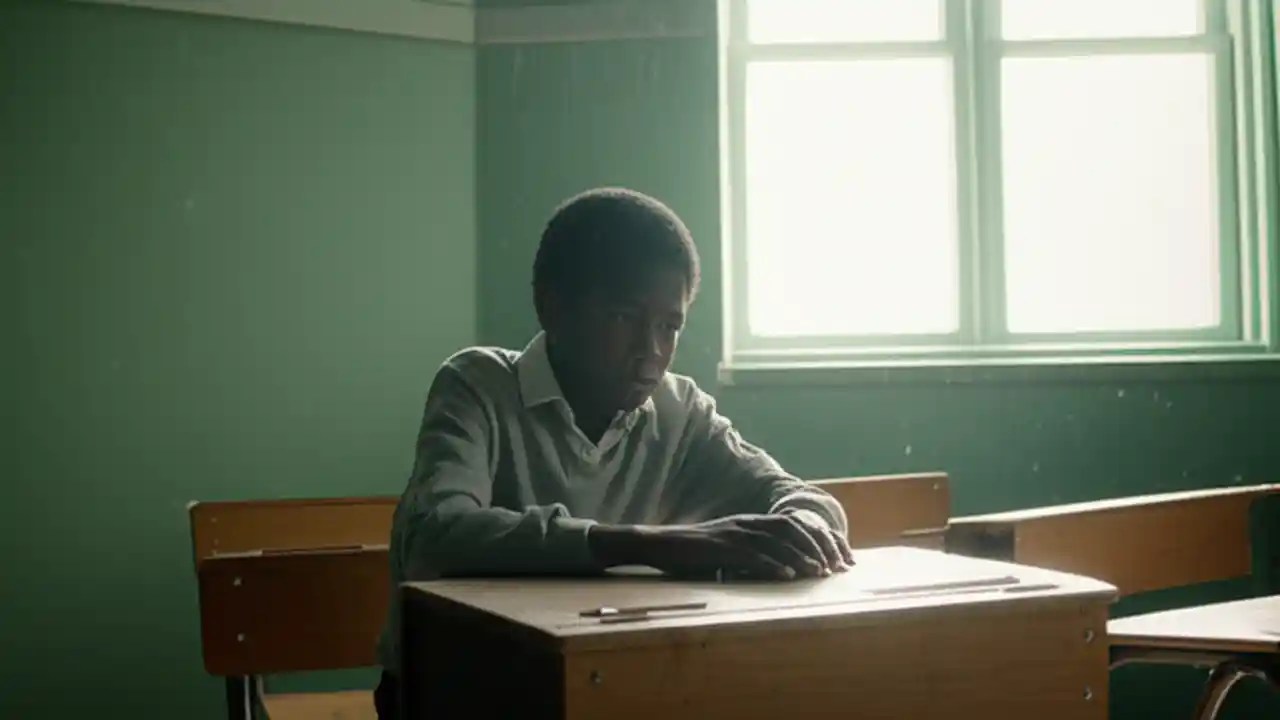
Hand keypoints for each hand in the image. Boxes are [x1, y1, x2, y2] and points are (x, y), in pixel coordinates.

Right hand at [590, 514, 849, 580]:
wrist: (659, 544)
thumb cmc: (692, 551)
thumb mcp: (726, 547)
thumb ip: (749, 553)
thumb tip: (776, 568)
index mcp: (749, 521)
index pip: (792, 524)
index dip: (816, 538)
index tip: (835, 556)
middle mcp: (745, 523)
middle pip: (791, 529)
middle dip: (816, 546)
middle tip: (835, 566)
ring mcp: (732, 533)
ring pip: (775, 541)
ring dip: (799, 557)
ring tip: (817, 572)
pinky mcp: (720, 547)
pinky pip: (751, 555)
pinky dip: (772, 565)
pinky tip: (787, 576)